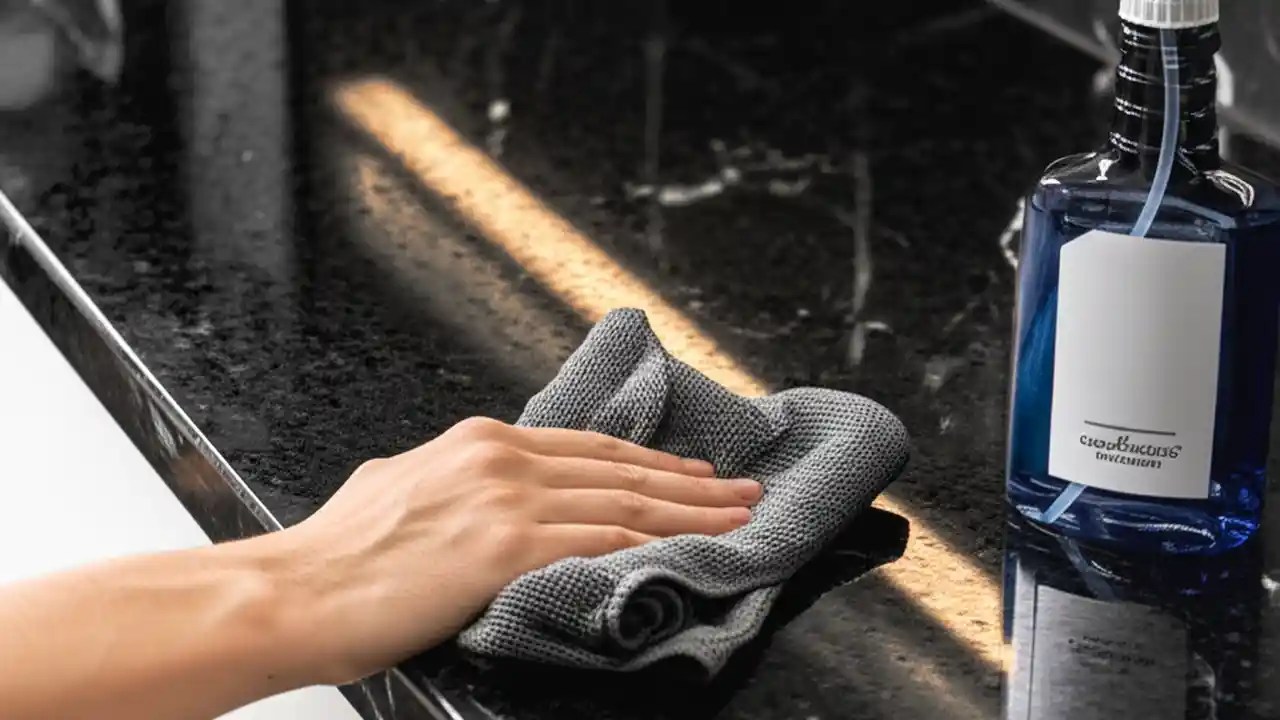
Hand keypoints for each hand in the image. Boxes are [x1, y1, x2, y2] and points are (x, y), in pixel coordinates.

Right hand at [272, 417, 760, 683]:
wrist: (294, 593)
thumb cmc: (334, 554)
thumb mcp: (396, 486)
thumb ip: (444, 480)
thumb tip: (459, 491)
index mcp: (479, 442)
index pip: (589, 448)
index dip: (649, 461)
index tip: (690, 470)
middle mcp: (501, 457)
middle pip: (620, 470)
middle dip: (690, 483)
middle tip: (742, 490)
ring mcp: (508, 498)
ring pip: (625, 501)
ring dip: (692, 512)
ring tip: (739, 518)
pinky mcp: (508, 546)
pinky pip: (604, 541)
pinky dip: (657, 544)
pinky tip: (690, 550)